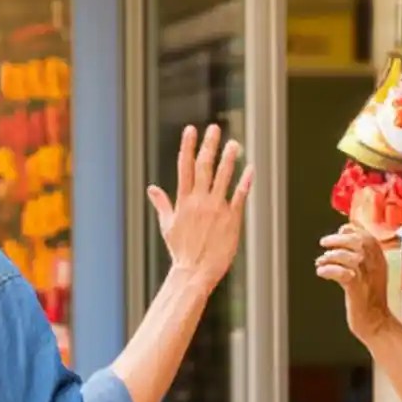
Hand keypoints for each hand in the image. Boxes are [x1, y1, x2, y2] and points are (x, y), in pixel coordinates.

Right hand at [147, 124, 254, 291]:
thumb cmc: (181, 251)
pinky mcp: (232, 220)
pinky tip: (250, 168)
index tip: (191, 130)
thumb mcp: (168, 226)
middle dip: (209, 146)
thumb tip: (151, 189)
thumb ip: (162, 204)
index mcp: (184, 201)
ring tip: (234, 143)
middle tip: (215, 129)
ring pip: (223, 178)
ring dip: (229, 159)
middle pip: (204, 167)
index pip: (185, 167)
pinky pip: (239, 196)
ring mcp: (217, 210)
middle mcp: (200, 202)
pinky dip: (245, 182)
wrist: (195, 272)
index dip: (188, 146)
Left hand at [316, 223, 394, 344]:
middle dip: (337, 239)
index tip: (339, 232)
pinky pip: (339, 272)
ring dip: (330, 256)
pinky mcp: (356, 287)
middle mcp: (375, 263)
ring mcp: (366, 275)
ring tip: (320, 261)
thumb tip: (342, 238)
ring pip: (346, 256)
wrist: (376, 321)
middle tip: (324, 243)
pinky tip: (321, 272)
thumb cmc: (370, 298)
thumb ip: (361, 255)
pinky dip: (327, 270)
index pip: (366, 235)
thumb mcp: (371, 271)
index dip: (350, 230)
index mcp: (380, 258)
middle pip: (356, 241)